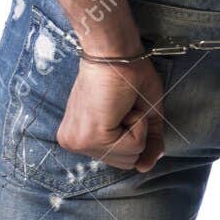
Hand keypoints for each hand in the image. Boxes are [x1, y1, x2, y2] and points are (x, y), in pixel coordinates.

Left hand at [57, 55, 164, 171]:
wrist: (115, 51)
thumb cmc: (128, 74)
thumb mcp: (142, 115)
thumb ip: (146, 145)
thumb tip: (144, 168)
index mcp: (80, 136)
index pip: (117, 158)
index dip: (132, 135)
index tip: (123, 108)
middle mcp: (73, 142)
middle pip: (124, 163)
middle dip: (134, 133)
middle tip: (123, 105)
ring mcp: (79, 142)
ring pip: (129, 158)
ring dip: (136, 128)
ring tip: (122, 104)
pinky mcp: (91, 136)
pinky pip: (132, 148)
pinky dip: (138, 125)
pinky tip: (123, 106)